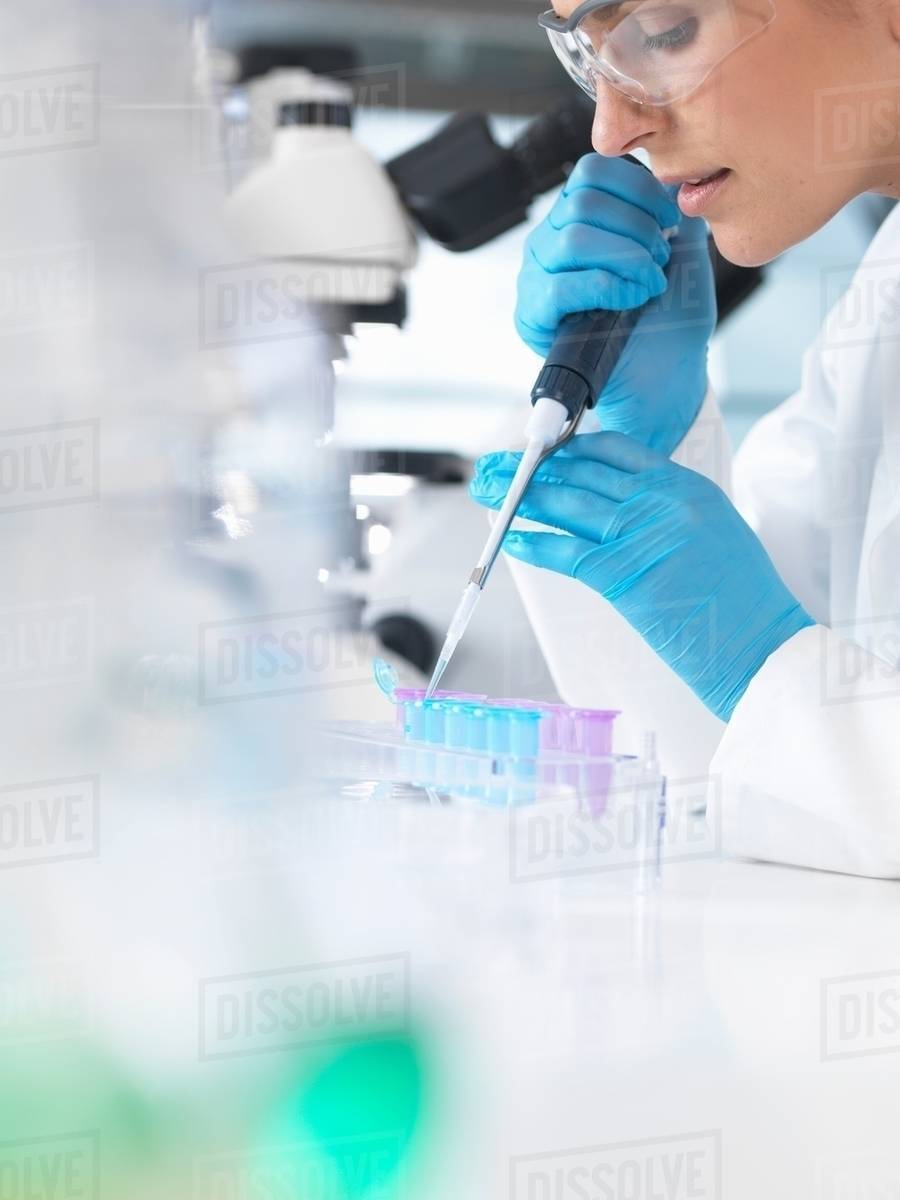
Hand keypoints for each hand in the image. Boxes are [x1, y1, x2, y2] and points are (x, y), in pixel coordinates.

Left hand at [471, 434, 813, 721]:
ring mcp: (642, 535)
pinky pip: (565, 552)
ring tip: (488, 490)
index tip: (542, 451)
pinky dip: (532, 542)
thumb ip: (669, 510)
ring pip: (567, 505)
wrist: (762, 644)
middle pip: (581, 473)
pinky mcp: (624, 575)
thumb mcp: (715, 530)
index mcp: (686, 485)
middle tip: (496, 466)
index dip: (570, 448)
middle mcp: (662, 501)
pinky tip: (508, 537)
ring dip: (519, 496)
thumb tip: (619, 506)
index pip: (615, 449)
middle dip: (531, 467)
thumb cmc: (741, 599)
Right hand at [516, 154, 716, 455]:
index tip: (671, 221)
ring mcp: (537, 277)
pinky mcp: (534, 315)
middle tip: (661, 260)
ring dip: (626, 258)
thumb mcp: (683, 250)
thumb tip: (668, 182)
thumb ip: (672, 209)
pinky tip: (632, 300)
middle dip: (637, 228)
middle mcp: (551, 240)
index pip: (592, 171)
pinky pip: (563, 286)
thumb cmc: (670, 319)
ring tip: (650, 284)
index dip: (639, 190)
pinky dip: (609, 287)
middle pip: (582, 200)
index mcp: (581, 216)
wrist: (665, 378)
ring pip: (574, 238)